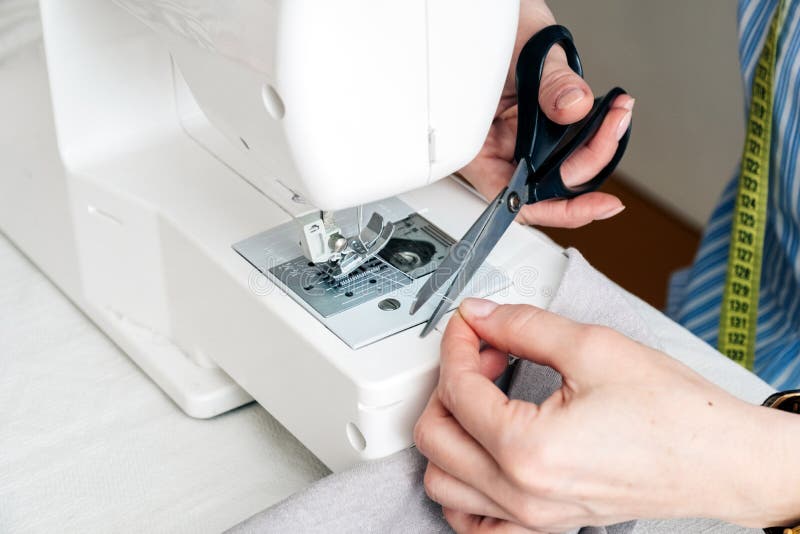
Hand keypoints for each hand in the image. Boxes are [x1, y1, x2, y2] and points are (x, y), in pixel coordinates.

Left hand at [414, 299, 799, 531]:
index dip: (457, 344)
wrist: (720, 459)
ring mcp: (531, 517)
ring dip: (448, 431)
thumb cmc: (673, 415)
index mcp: (526, 450)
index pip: (457, 389)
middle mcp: (521, 493)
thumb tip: (483, 315)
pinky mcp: (544, 524)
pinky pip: (474, 521)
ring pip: (443, 480)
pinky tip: (480, 453)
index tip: (470, 323)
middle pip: (435, 436)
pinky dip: (462, 485)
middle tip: (481, 352)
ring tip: (481, 397)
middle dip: (448, 382)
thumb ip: (522, 326)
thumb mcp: (592, 348)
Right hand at [460, 0, 633, 228]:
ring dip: (596, 148)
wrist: (499, 15)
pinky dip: (593, 135)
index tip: (595, 205)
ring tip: (617, 115)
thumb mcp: (522, 54)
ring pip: (561, 168)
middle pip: (548, 186)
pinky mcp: (537, 129)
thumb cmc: (492, 31)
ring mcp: (517, 141)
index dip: (556, 210)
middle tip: (614, 128)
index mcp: (478, 147)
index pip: (516, 198)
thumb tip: (574, 107)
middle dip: (589, 163)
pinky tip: (609, 117)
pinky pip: (568, 147)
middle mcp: (497, 150)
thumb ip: (549, 83)